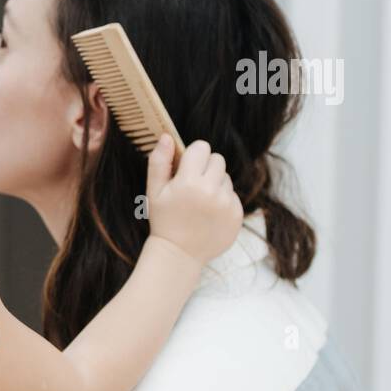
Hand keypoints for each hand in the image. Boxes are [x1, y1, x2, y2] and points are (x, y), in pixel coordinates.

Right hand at [145, 134, 243, 265]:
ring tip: (201, 203)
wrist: (179, 254)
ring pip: (226, 178)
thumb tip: (167, 137)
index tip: (186, 168)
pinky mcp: (236, 214)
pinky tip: (209, 214)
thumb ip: (159, 161)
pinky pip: (233, 195)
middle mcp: (210, 190)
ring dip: (215, 185)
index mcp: (188, 182)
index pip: (202, 148)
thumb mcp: (153, 191)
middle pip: (217, 159)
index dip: (193, 155)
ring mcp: (226, 203)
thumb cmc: (164, 219)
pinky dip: (223, 201)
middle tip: (193, 186)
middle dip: (205, 168)